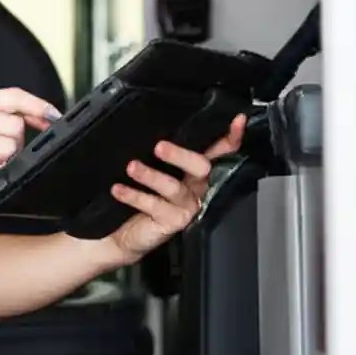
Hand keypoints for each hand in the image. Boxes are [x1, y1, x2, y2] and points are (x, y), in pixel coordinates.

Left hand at [106, 114, 247, 260]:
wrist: (127, 234)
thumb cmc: (145, 196)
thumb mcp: (156, 169)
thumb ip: (166, 152)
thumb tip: (158, 122)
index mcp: (198, 172)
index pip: (221, 152)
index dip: (231, 137)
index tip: (237, 121)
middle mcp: (198, 189)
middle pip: (201, 168)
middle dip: (181, 155)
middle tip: (159, 146)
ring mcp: (187, 207)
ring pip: (175, 187)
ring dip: (151, 175)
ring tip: (131, 167)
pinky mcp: (173, 222)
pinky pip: (154, 205)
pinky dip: (134, 195)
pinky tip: (118, 189)